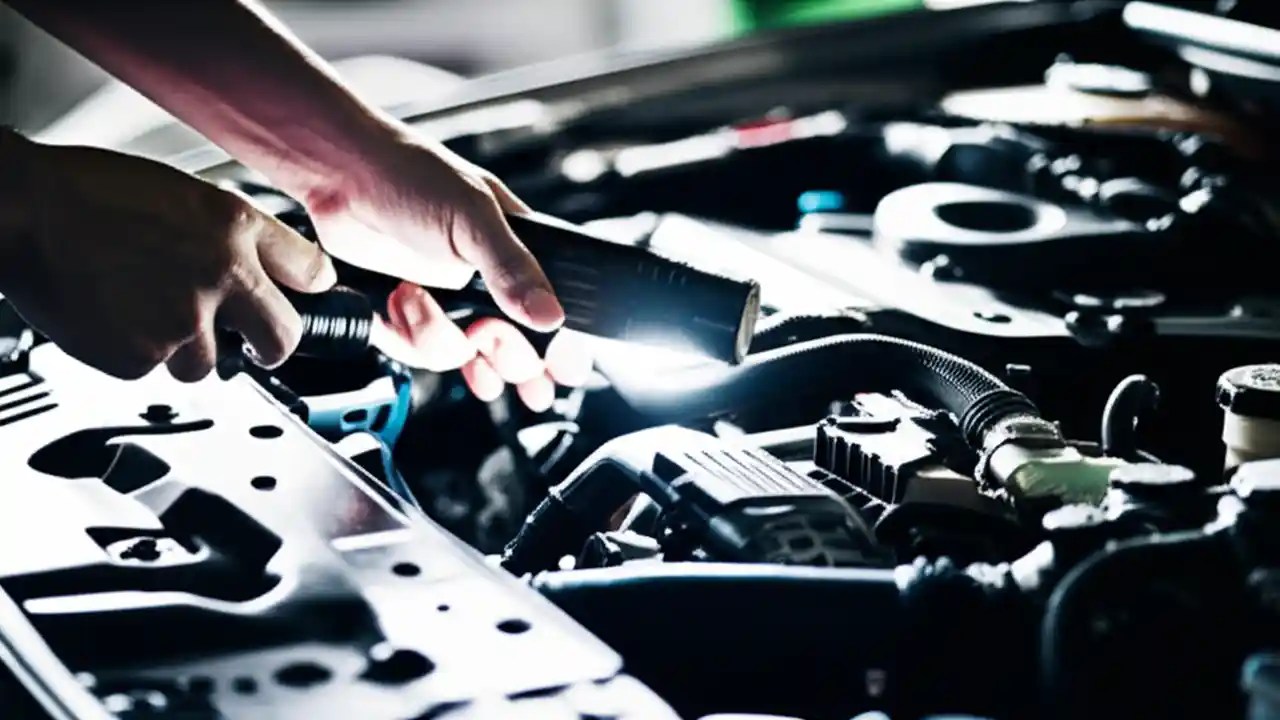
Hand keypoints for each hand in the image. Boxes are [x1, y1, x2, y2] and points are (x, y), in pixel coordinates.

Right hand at [0, 132, 334, 380]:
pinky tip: (111, 315)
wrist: (20, 212)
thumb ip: (231, 234)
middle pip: (282, 339)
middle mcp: (221, 275)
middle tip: (255, 346)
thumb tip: (271, 268)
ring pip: (207, 362)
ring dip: (182, 346)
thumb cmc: (87, 194)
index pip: (311, 271)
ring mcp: (183, 321)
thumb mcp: (183, 193)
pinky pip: (152, 368)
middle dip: (269, 347)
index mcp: (235, 226)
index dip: (309, 291)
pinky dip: (134, 352)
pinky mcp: (141, 356)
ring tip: (140, 306)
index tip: (309, 301)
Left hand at [286, 127, 591, 410]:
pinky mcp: (410, 314)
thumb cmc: (409, 174)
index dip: (561, 347)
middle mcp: (487, 283)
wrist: (338, 176)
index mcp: (517, 253)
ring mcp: (449, 301)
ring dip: (437, 336)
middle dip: (502, 353)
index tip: (560, 370)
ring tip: (416, 298)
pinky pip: (420, 352)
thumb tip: (551, 315)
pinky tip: (397, 300)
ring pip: (462, 356)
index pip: (555, 312)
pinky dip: (404, 335)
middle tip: (486, 335)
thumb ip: (513, 268)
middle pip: (516, 350)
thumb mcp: (472, 217)